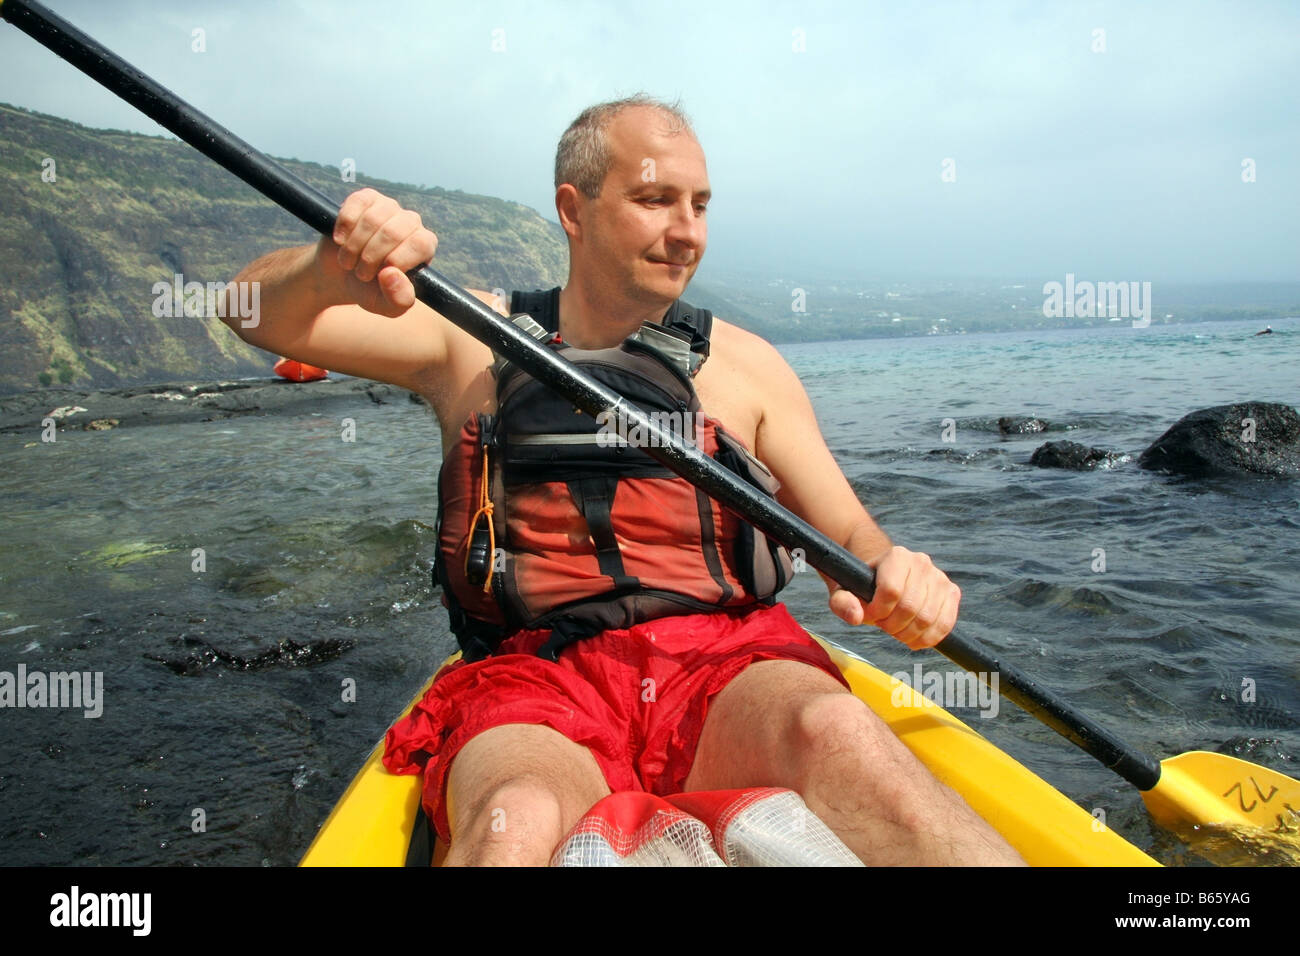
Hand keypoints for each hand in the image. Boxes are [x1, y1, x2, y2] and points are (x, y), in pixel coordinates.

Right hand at [321, 188, 436, 315]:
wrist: (340, 277)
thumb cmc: (369, 291)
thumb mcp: (388, 306)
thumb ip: (399, 299)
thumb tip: (391, 273)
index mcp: (424, 246)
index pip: (420, 244)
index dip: (396, 261)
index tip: (379, 276)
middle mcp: (411, 223)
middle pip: (394, 232)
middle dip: (371, 258)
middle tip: (361, 274)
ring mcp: (389, 207)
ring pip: (373, 219)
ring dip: (354, 246)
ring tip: (349, 262)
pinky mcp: (366, 198)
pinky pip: (356, 204)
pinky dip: (344, 226)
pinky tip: (340, 241)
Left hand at [828, 546, 960, 649]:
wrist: (884, 576)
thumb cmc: (862, 586)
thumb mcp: (844, 591)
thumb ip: (843, 603)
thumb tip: (856, 616)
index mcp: (896, 556)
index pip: (891, 591)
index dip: (878, 611)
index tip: (871, 615)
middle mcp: (921, 562)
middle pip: (910, 607)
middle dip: (892, 625)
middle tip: (883, 624)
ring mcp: (939, 577)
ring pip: (928, 619)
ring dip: (909, 634)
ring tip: (896, 629)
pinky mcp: (951, 592)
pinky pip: (945, 623)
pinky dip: (929, 638)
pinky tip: (914, 638)